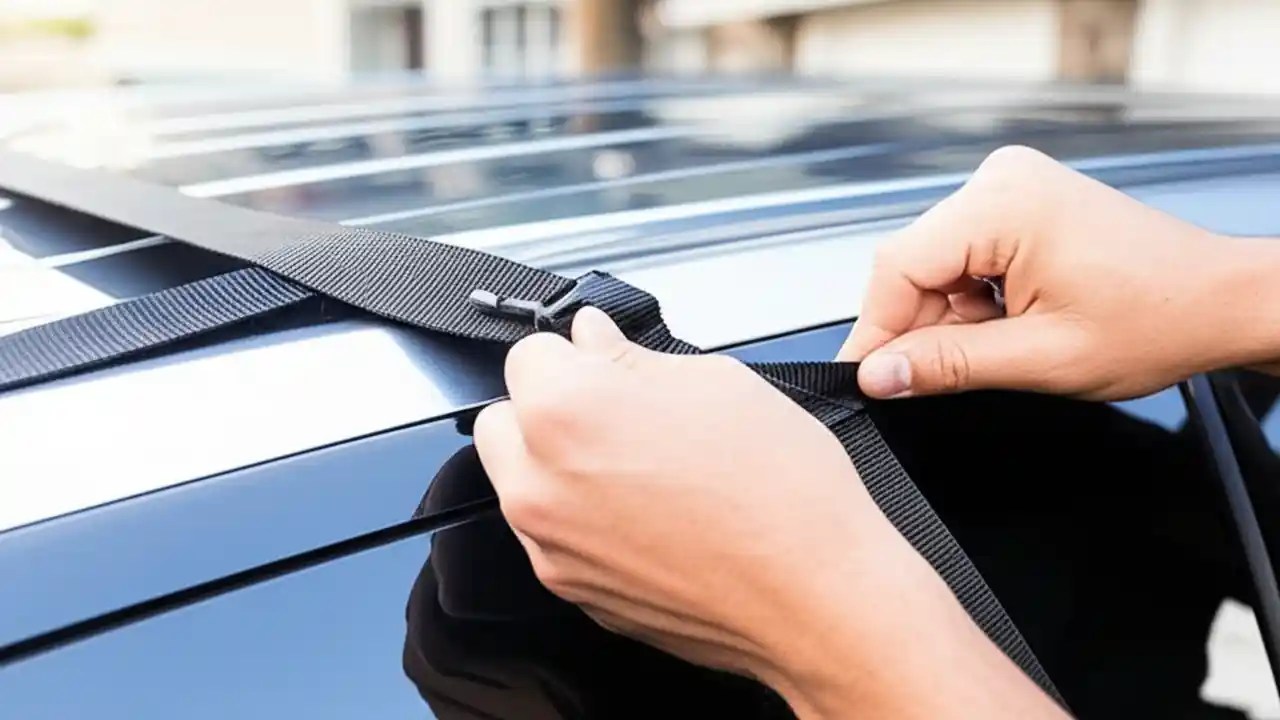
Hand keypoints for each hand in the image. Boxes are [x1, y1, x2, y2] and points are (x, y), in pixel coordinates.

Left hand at [474, 307, 1067, 718]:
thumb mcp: (715, 382)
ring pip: (523, 483)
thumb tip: (593, 339)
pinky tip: (649, 515)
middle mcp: (538, 483)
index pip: (528, 354)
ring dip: (559, 466)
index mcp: (563, 412)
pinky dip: (582, 521)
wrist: (815, 597)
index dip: (577, 354)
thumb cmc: (780, 492)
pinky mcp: (572, 592)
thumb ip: (630, 356)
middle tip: (618, 413)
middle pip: (505, 421)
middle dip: (549, 408)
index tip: (608, 364)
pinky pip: (553, 537)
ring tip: (642, 469)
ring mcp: (549, 547)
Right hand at [841, 144, 1279, 400]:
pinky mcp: (1019, 202)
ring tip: (1003, 346)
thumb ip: (948, 364)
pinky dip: (971, 299)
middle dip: (919, 326)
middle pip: (913, 263)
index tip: (866, 378)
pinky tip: (1009, 323)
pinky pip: (961, 254)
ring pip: (935, 264)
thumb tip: (879, 374)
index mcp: (1005, 204)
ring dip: (949, 315)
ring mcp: (1010, 186)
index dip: (876, 329)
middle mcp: (1001, 180)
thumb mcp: (1041, 358)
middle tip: (936, 378)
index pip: (897, 265)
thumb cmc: (1159, 317)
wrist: (1220, 300)